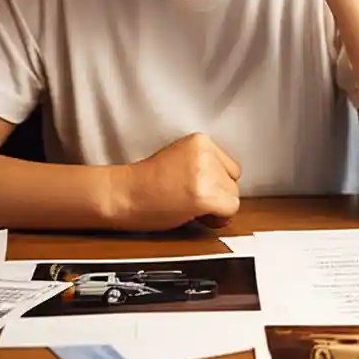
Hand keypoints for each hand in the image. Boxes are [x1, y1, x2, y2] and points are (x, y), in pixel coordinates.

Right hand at [113, 133, 240, 229]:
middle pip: (234, 182)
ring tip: (190, 207)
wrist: (124, 195)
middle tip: (191, 200)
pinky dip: (217, 218)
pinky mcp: (204, 194)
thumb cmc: (146, 183)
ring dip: (217, 208)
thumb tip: (228, 184)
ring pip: (234, 197)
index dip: (216, 183)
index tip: (196, 189)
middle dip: (218, 195)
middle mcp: (205, 153)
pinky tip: (197, 215)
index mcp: (200, 140)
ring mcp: (205, 173)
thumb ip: (205, 165)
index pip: (230, 166)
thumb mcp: (180, 159)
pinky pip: (230, 209)